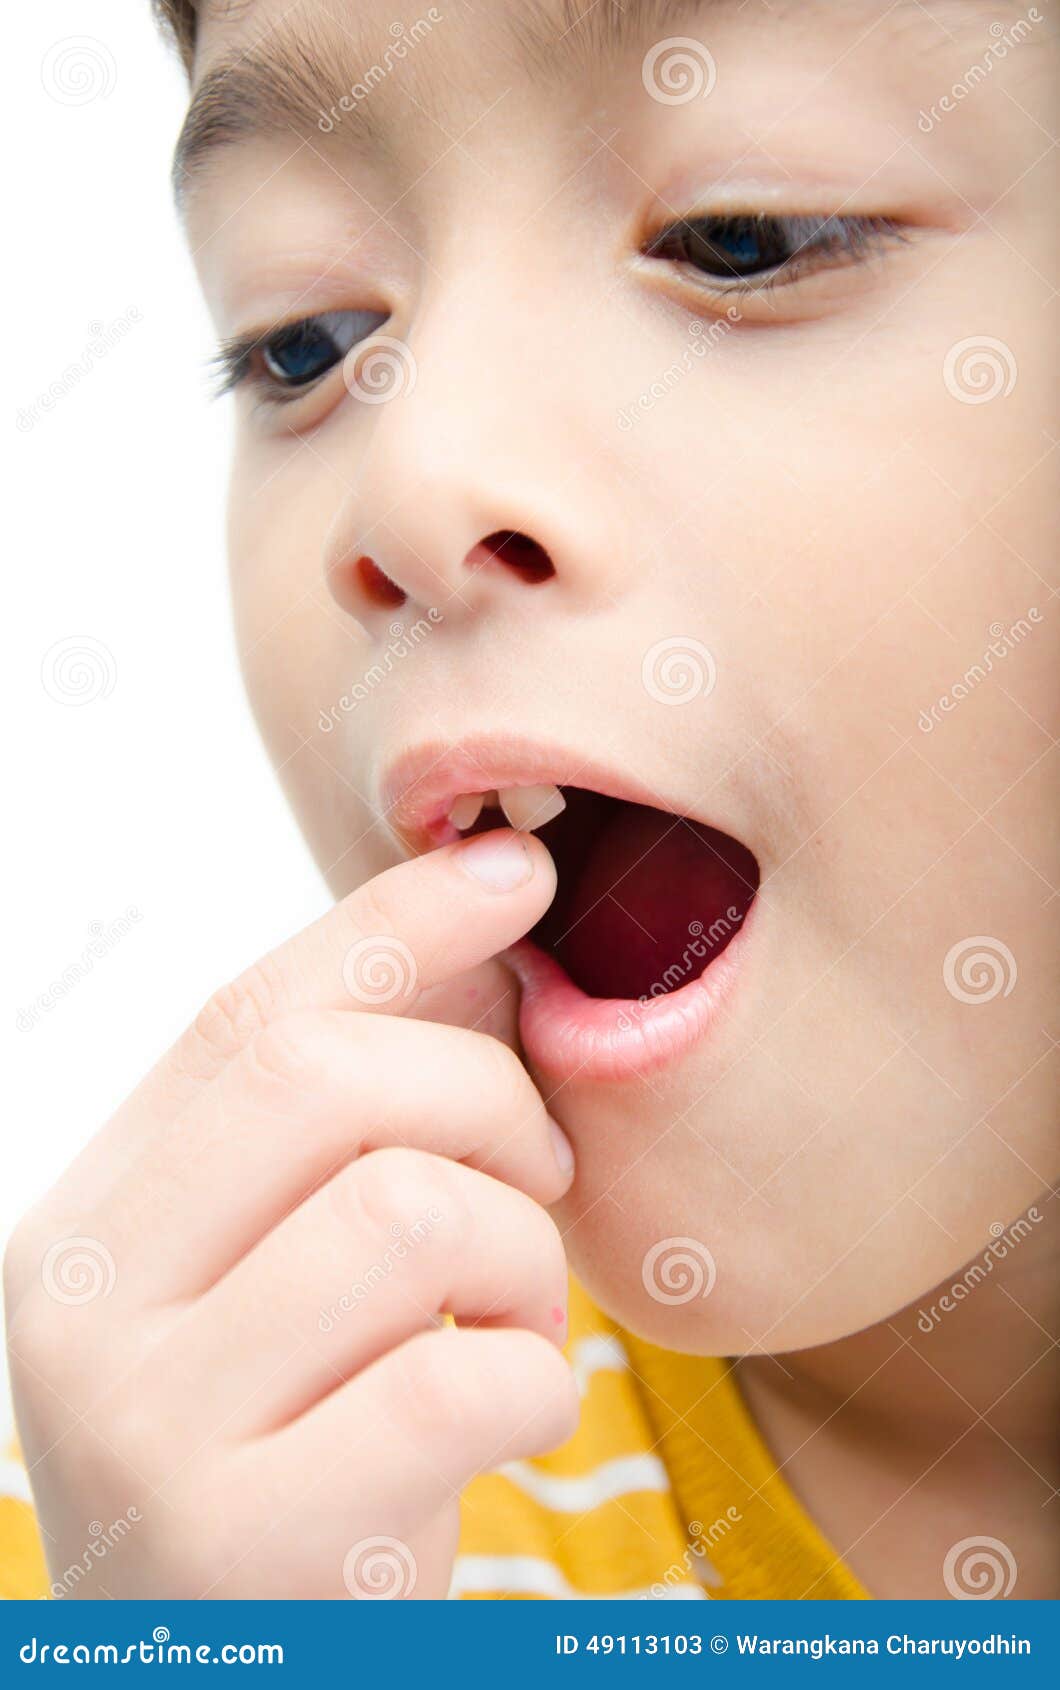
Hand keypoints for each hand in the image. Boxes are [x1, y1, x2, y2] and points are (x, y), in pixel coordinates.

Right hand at [4, 830, 576, 1598]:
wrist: (238, 1680)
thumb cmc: (295, 1447)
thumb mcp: (288, 1270)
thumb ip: (353, 1111)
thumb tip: (481, 911)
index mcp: (86, 1220)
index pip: (245, 1016)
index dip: (396, 923)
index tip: (519, 869)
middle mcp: (79, 1310)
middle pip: (322, 1079)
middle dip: (488, 1092)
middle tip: (542, 1166)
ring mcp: (149, 1431)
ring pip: (412, 1213)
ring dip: (524, 1253)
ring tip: (514, 1312)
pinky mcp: (251, 1543)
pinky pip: (462, 1381)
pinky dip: (536, 1379)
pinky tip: (509, 1412)